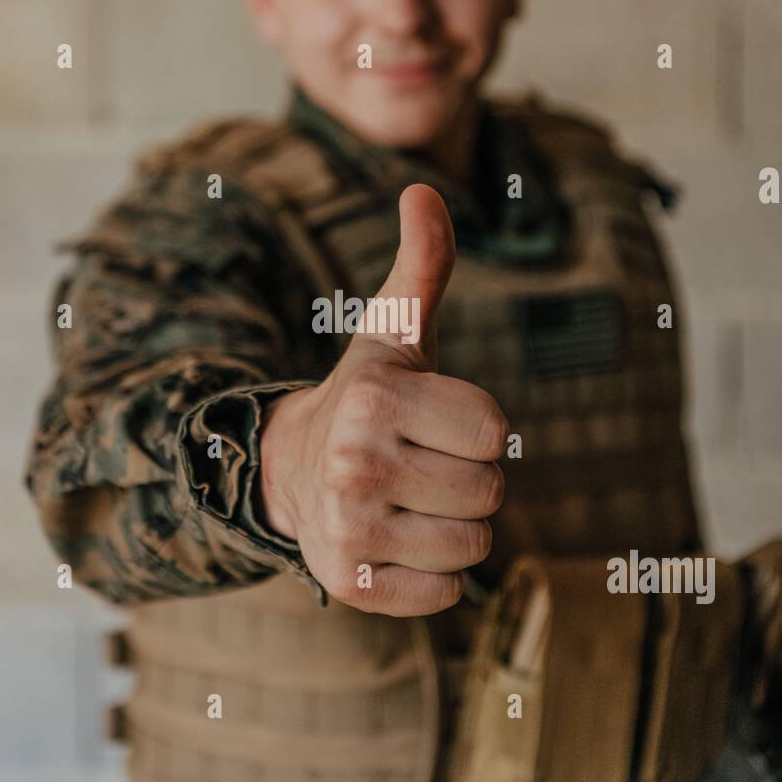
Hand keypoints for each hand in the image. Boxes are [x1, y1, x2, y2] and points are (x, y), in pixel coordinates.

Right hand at [259, 183, 507, 615]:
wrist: (287, 470)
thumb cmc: (364, 398)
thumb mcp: (393, 332)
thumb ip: (423, 266)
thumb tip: (422, 187)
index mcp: (375, 399)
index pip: (494, 431)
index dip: (473, 426)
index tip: (432, 420)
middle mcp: (355, 465)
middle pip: (489, 493)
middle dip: (466, 479)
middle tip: (419, 464)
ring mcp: (350, 530)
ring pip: (473, 546)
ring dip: (453, 527)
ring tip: (408, 503)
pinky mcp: (352, 583)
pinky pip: (445, 594)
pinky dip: (434, 575)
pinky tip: (397, 542)